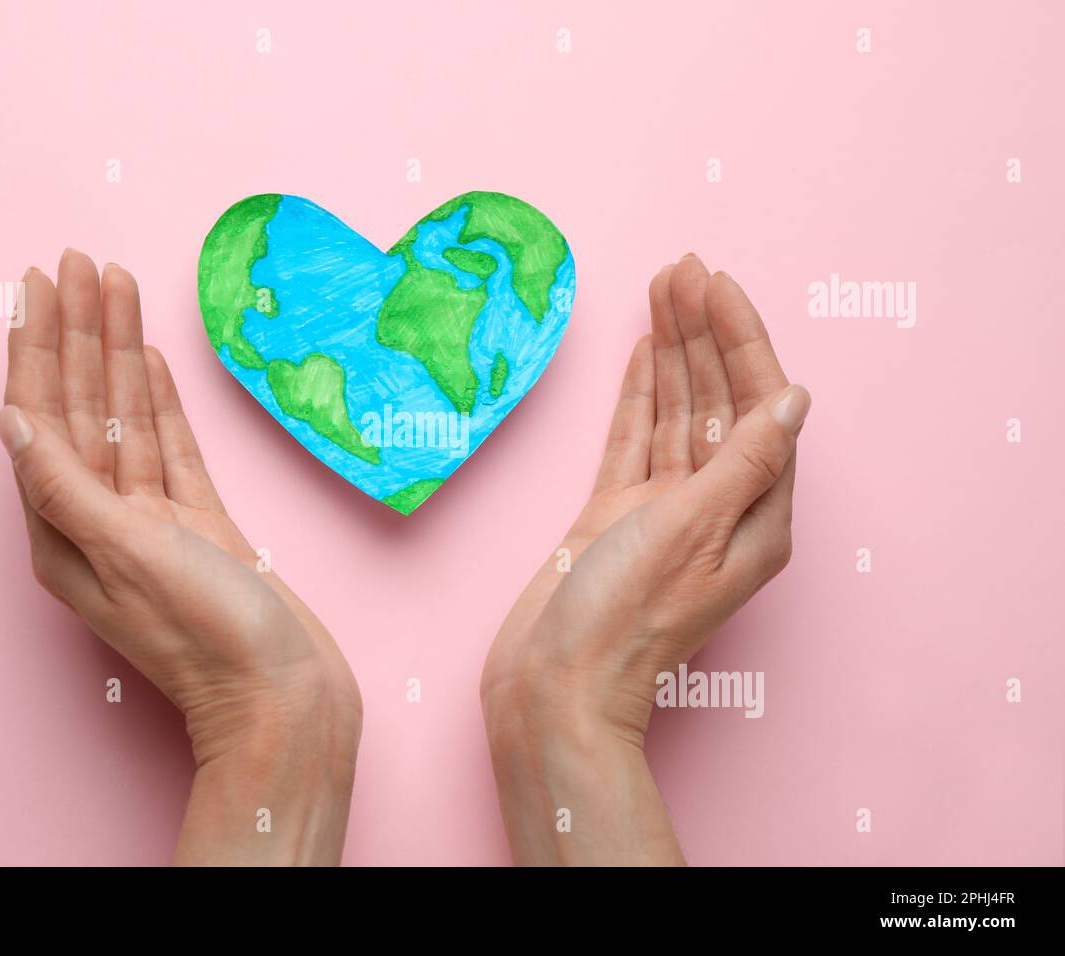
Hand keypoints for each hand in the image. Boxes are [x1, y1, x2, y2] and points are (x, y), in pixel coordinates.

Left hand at [0, 249, 360, 864]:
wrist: (286, 698)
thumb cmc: (208, 635)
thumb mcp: (127, 553)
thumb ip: (65, 483)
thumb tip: (11, 415)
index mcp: (64, 531)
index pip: (40, 417)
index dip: (38, 346)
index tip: (40, 283)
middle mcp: (99, 522)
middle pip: (81, 406)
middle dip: (78, 332)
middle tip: (78, 261)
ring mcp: (153, 523)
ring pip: (128, 419)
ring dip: (120, 352)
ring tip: (117, 284)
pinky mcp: (201, 525)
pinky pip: (170, 448)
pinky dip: (159, 401)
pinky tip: (153, 359)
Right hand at [480, 254, 808, 864]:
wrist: (552, 686)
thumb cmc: (622, 620)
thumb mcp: (689, 531)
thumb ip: (739, 461)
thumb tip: (792, 398)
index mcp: (754, 517)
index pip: (756, 406)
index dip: (739, 339)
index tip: (716, 283)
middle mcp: (714, 509)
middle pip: (715, 400)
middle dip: (704, 332)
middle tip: (683, 268)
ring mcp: (660, 511)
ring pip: (673, 413)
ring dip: (672, 352)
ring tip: (661, 289)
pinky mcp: (613, 515)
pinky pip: (633, 441)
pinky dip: (638, 396)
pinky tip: (643, 355)